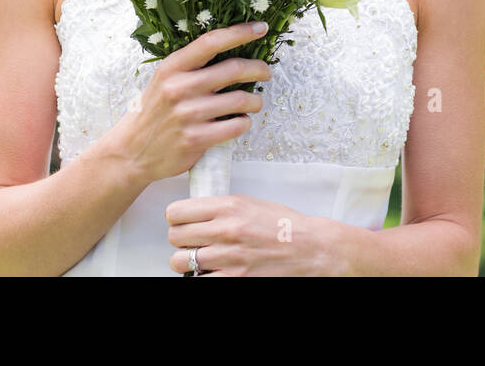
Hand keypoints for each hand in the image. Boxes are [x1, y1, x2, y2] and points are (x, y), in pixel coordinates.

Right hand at [109, 21, 271, 184]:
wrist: (132, 152)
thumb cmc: (155, 111)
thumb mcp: (165, 80)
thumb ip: (193, 65)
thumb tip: (234, 48)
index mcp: (172, 68)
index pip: (211, 42)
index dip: (240, 33)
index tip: (261, 28)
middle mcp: (179, 88)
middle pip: (233, 69)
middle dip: (259, 68)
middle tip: (266, 72)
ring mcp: (188, 115)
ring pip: (240, 100)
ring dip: (255, 101)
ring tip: (254, 102)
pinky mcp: (196, 139)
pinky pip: (236, 126)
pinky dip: (245, 123)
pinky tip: (240, 121)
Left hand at [166, 194, 330, 275]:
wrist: (309, 248)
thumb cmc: (284, 225)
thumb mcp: (251, 203)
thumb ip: (222, 207)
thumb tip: (196, 212)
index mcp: (229, 206)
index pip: (176, 211)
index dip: (177, 218)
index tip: (183, 221)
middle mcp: (225, 230)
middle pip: (174, 236)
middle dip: (181, 240)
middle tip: (193, 241)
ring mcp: (228, 257)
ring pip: (180, 262)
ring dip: (188, 261)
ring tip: (202, 259)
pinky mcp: (234, 279)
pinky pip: (198, 281)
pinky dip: (202, 277)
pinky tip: (213, 271)